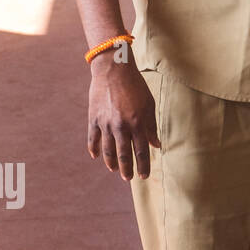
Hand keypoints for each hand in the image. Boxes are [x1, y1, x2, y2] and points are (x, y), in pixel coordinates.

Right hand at [86, 56, 159, 179]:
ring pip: (108, 149)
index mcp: (138, 123)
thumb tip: (156, 145)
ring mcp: (105, 123)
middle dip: (127, 169)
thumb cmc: (136, 86)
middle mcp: (121, 126)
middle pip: (124, 154)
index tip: (144, 176)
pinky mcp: (94, 118)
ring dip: (111, 162)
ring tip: (114, 170)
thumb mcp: (149, 105)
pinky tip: (95, 156)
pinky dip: (94, 148)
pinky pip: (93, 138)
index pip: (141, 151)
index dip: (143, 165)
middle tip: (128, 178)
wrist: (113, 70)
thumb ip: (151, 126)